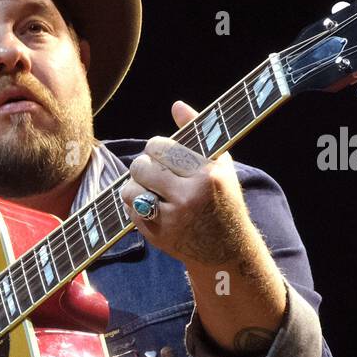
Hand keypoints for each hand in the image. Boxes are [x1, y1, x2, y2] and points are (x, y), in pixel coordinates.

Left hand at [119, 100, 255, 268]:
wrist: (225, 250)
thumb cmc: (222, 199)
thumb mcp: (220, 164)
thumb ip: (197, 132)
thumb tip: (176, 105)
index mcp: (208, 174)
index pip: (161, 147)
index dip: (156, 148)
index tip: (162, 152)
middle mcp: (191, 196)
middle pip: (141, 166)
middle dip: (144, 166)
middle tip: (154, 171)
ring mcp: (173, 219)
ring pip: (131, 189)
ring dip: (136, 186)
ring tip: (150, 188)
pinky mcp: (158, 236)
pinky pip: (130, 210)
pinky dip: (136, 205)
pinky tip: (152, 206)